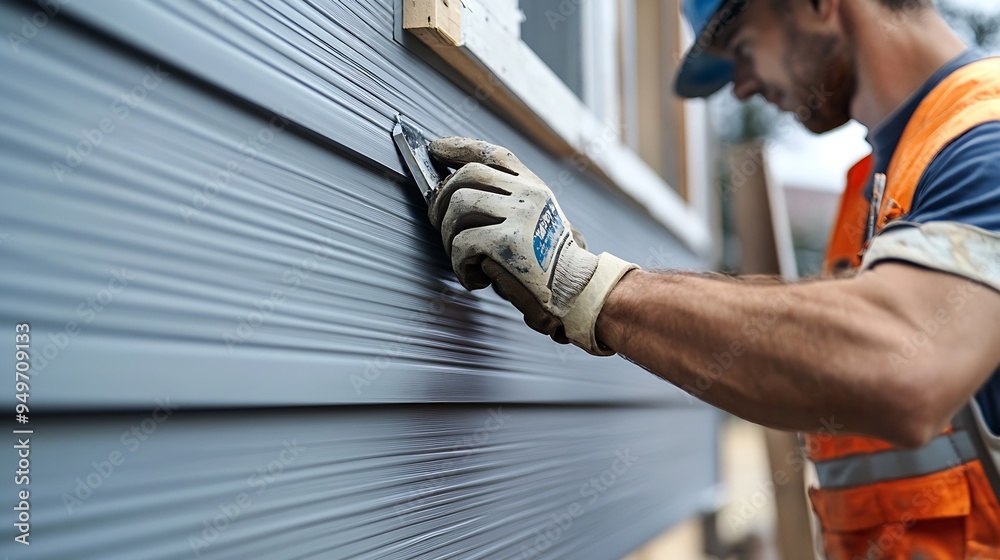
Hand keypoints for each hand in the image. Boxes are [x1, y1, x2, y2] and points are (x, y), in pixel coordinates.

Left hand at [427, 137, 637, 354]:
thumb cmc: (550, 266)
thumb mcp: (534, 221)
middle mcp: (528, 194)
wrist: (577, 292)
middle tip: (438, 223)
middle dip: (441, 199)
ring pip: (458, 207)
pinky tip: (474, 278)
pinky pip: (462, 243)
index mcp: (534, 187)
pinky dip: (460, 265)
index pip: (492, 154)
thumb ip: (504, 203)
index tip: (436, 150)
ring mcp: (519, 215)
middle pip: (466, 176)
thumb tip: (452, 194)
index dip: (459, 147)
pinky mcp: (508, 241)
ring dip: (448, 236)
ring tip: (463, 259)